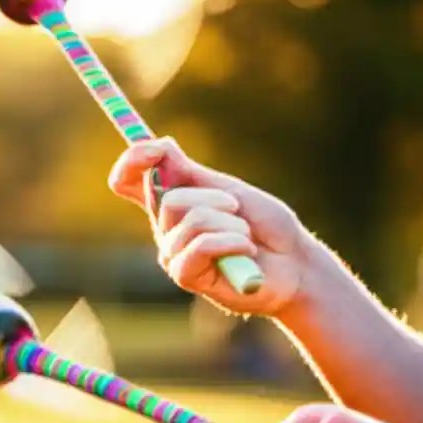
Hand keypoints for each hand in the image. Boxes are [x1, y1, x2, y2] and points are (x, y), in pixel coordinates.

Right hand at [108, 137, 309, 316]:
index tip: (156, 149)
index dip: (132, 161)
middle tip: (236, 209)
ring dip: (230, 222)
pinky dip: (232, 241)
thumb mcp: (227, 188)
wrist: (294, 262)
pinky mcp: (185, 276)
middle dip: (212, 198)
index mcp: (171, 203)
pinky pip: (200, 245)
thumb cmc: (263, 225)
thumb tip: (158, 147)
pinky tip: (246, 251)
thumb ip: (188, 171)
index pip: (128, 181)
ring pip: (190, 219)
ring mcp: (172, 253)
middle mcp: (165, 229)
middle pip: (166, 198)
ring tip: (245, 236)